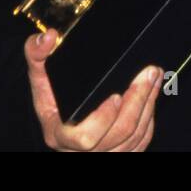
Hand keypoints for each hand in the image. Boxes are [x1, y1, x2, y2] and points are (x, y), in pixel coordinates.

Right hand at [25, 29, 161, 150]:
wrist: (60, 117)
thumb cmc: (50, 97)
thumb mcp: (38, 76)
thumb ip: (36, 54)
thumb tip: (47, 37)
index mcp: (59, 135)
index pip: (84, 138)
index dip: (103, 120)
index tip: (116, 95)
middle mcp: (80, 152)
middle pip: (118, 135)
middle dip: (137, 102)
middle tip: (148, 74)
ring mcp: (102, 154)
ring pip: (133, 139)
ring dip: (148, 106)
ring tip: (154, 77)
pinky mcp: (119, 153)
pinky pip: (140, 142)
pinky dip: (149, 118)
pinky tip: (153, 95)